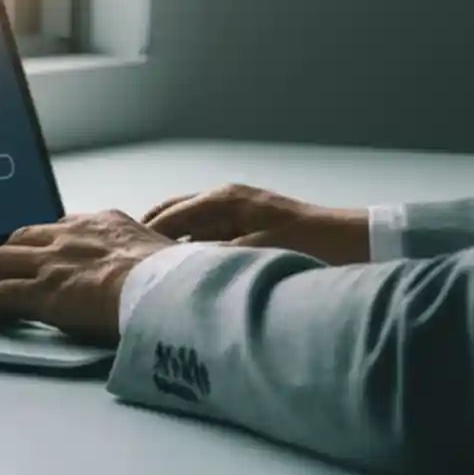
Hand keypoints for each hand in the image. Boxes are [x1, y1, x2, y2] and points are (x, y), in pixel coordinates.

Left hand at [0, 211, 174, 344]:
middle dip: (11, 255)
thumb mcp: (163, 254)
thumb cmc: (176, 280)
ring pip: (2, 259)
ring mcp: (54, 261)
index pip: (63, 226)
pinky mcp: (43, 291)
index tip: (46, 256)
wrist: (167, 291)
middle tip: (7, 274)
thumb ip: (147, 258)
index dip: (48, 242)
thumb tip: (162, 274)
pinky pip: (2, 294)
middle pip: (23, 236)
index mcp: (105, 224)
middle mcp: (73, 235)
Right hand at [143, 184, 368, 265]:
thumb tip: (177, 271)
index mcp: (223, 200)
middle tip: (123, 265)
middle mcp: (225, 200)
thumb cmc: (311, 243)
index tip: (119, 260)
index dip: (142, 239)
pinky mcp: (247, 228)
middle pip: (171, 216)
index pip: (167, 217)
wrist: (353, 242)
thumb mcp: (257, 253)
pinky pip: (206, 238)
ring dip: (168, 247)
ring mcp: (235, 213)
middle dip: (147, 238)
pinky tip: (181, 274)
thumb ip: (214, 259)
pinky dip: (189, 251)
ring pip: (187, 228)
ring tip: (145, 273)